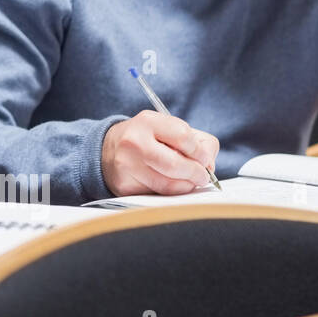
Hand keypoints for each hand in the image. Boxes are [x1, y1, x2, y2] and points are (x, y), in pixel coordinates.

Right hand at [100, 110, 219, 195]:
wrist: (107, 149)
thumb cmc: (148, 139)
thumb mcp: (169, 128)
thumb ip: (199, 142)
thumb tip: (209, 167)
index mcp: (147, 121)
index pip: (183, 137)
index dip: (200, 152)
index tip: (203, 159)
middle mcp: (133, 142)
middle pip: (176, 165)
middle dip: (196, 174)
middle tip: (202, 176)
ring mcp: (126, 165)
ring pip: (168, 185)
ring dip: (186, 186)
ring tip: (189, 181)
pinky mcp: (125, 185)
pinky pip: (157, 194)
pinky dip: (170, 193)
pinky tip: (170, 185)